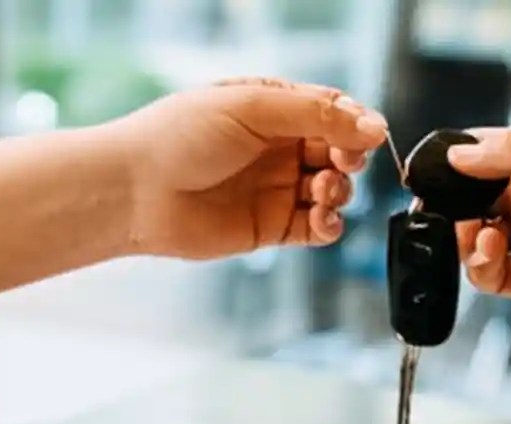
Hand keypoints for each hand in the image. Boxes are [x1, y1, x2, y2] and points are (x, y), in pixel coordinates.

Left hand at [114, 77, 386, 257]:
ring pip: (333, 190)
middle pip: (339, 151)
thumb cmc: (179, 137)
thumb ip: (317, 115)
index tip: (367, 135)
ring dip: (339, 191)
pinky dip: (329, 225)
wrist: (136, 191)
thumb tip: (374, 127)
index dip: (355, 124)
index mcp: (272, 109)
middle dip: (349, 158)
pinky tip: (321, 219)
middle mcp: (277, 147)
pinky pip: (316, 227)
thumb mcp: (254, 109)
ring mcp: (275, 187)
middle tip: (342, 163)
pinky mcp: (271, 225)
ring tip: (320, 192)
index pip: (332, 112)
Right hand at [447, 125, 510, 313]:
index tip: (432, 168)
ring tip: (478, 229)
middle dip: (452, 205)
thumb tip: (460, 155)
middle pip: (472, 204)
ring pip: (477, 244)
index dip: (456, 164)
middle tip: (442, 204)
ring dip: (464, 237)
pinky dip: (481, 266)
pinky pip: (497, 279)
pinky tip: (490, 248)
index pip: (485, 160)